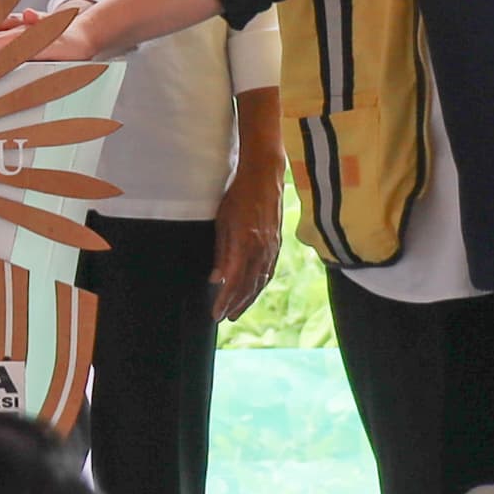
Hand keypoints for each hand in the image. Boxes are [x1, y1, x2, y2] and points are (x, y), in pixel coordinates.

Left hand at [210, 164, 284, 322]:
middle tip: (225, 318)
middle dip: (236, 304)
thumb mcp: (222, 223)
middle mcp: (261, 249)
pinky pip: (269, 270)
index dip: (225, 300)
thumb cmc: (239, 195)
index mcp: (245, 244)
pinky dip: (261, 284)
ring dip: (249, 298)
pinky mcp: (277, 242)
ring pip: (261, 280)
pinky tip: (255, 289)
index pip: (234, 282)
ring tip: (238, 310)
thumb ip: (221, 252)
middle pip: (249, 286)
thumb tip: (216, 278)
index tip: (216, 313)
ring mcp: (272, 247)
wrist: (264, 175)